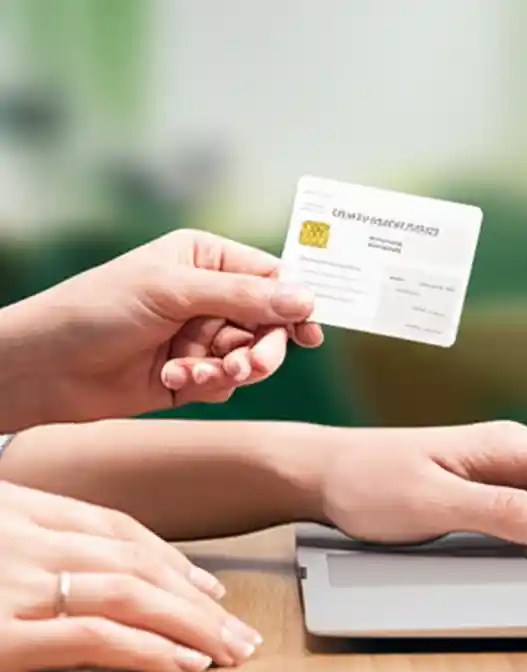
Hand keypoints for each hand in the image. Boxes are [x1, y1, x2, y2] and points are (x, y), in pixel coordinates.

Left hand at [0, 229, 323, 429]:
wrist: (45, 367)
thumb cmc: (97, 310)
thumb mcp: (174, 292)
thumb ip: (244, 297)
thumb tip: (306, 299)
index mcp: (206, 260)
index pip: (271, 277)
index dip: (294, 304)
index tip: (309, 332)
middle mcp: (209, 296)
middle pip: (269, 324)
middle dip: (261, 347)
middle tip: (248, 366)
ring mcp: (200, 336)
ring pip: (249, 357)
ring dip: (231, 369)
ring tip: (204, 376)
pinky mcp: (191, 374)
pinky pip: (224, 382)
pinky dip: (206, 384)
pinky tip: (173, 380)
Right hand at [0, 482, 261, 671]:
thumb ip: (32, 551)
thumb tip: (91, 577)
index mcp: (14, 509)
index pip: (114, 526)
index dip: (171, 558)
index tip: (208, 586)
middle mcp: (21, 537)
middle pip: (135, 562)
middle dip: (197, 599)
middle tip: (239, 630)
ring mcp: (11, 583)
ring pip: (130, 594)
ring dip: (191, 624)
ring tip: (229, 650)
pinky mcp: (0, 636)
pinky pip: (95, 636)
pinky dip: (149, 649)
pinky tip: (184, 662)